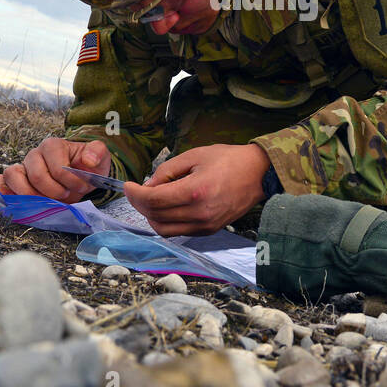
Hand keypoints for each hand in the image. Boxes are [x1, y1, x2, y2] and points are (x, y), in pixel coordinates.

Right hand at [0, 137, 111, 203]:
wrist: (77, 176)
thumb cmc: (86, 167)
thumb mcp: (99, 158)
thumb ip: (97, 154)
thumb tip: (89, 160)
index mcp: (53, 146)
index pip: (56, 166)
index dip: (69, 181)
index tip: (80, 187)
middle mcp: (34, 155)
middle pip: (35, 175)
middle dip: (53, 191)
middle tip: (65, 196)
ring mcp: (21, 168)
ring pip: (12, 176)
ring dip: (29, 195)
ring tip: (45, 202)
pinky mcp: (13, 181)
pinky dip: (1, 192)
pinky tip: (13, 201)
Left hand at [123, 143, 270, 236]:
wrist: (258, 174)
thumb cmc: (228, 160)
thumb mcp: (195, 155)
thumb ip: (167, 171)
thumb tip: (148, 185)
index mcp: (196, 191)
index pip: (153, 200)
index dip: (134, 194)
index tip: (127, 185)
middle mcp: (200, 213)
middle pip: (155, 216)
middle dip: (139, 204)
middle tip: (136, 191)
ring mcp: (205, 225)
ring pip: (164, 229)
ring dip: (151, 216)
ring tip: (151, 199)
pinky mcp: (209, 230)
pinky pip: (178, 231)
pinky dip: (165, 222)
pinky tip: (166, 207)